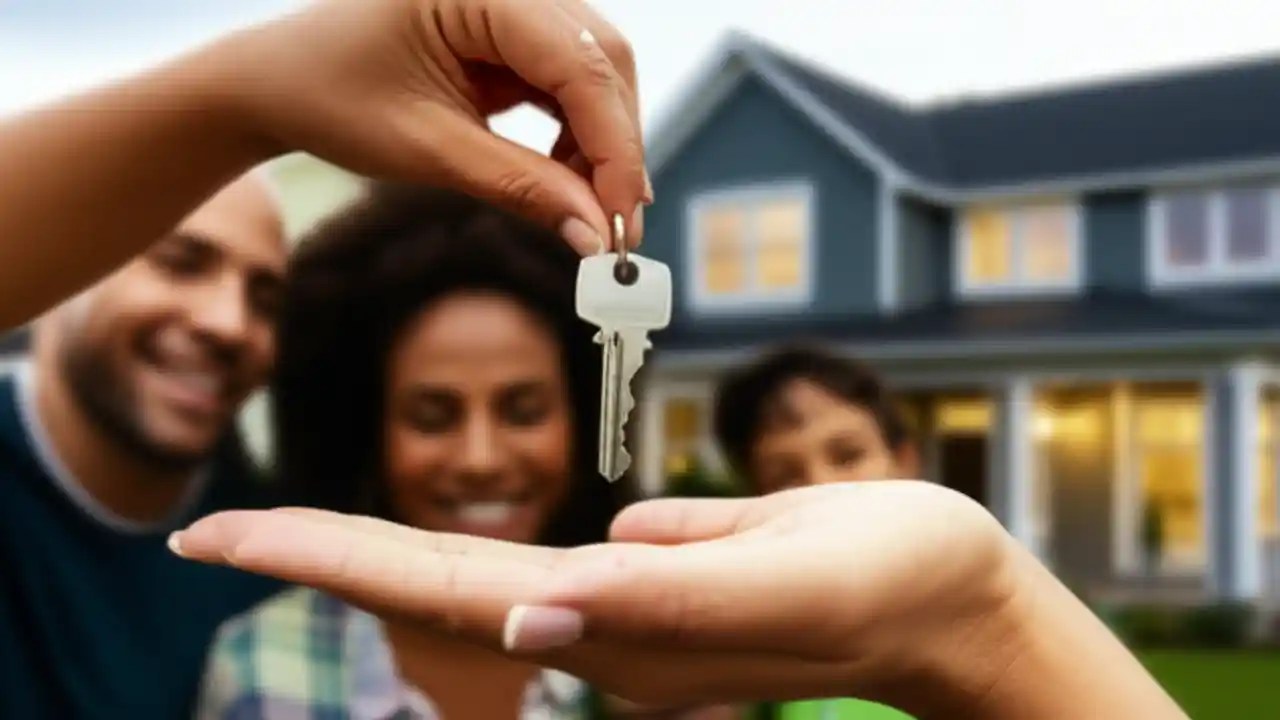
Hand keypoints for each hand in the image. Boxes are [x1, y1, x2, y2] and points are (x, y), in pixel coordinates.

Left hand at [170, 482, 1023, 715]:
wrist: (948, 598)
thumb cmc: (891, 580)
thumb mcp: (791, 583)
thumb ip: (668, 598)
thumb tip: (535, 615)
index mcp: (621, 622)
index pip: (444, 584)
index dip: (329, 555)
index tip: (218, 537)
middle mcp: (604, 623)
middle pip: (434, 580)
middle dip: (317, 554)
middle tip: (202, 533)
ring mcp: (627, 607)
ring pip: (476, 571)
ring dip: (375, 555)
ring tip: (277, 537)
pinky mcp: (661, 576)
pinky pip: (548, 558)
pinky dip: (468, 555)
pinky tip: (418, 558)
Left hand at [219, 0, 646, 252]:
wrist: (277, 79)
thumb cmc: (330, 98)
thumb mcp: (427, 149)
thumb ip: (520, 187)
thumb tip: (596, 236)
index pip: (581, 63)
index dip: (614, 146)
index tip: (624, 221)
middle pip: (604, 60)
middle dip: (617, 148)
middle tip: (618, 229)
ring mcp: (514, 2)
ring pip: (597, 71)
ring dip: (603, 144)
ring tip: (589, 212)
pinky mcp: (512, 29)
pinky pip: (570, 80)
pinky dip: (578, 135)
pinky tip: (569, 180)